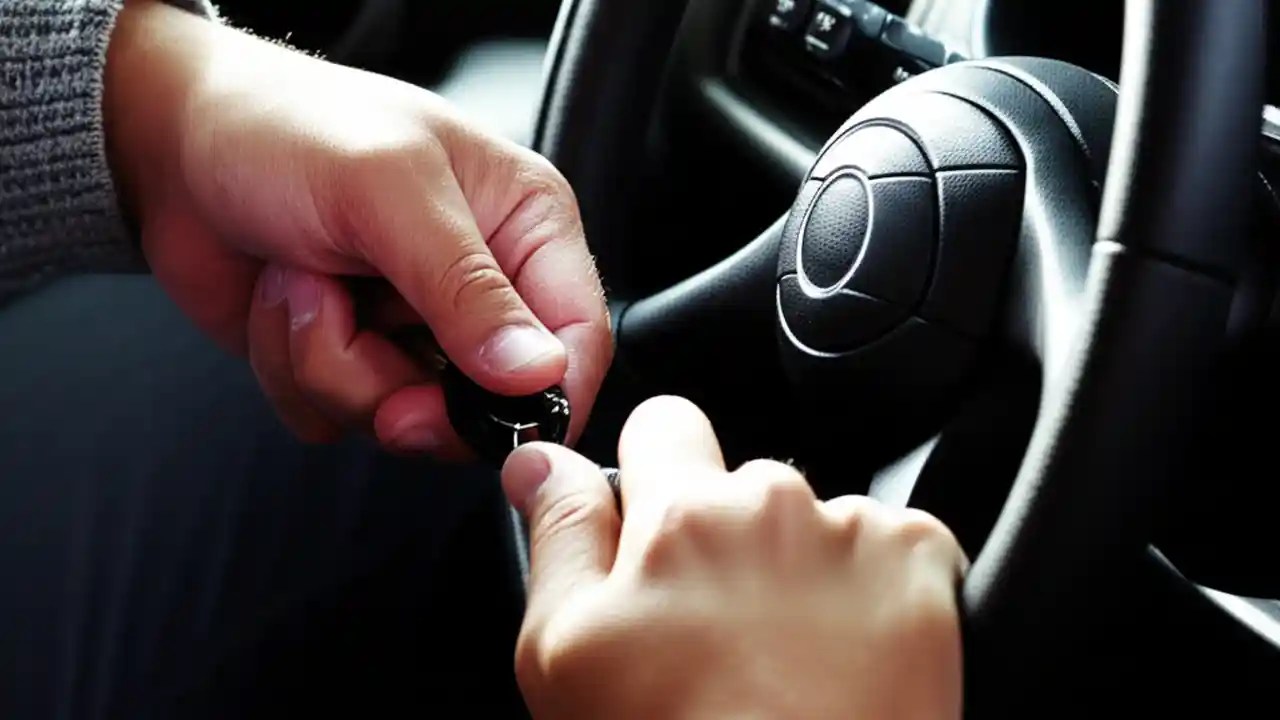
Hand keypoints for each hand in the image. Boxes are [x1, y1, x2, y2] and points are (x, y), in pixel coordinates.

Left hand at [104, 1, 610, 454]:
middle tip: (361, 337)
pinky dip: (294, 370)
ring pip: (403, 418)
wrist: (174, 144)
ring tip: (308, 281)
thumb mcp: (389, 191)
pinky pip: (338, 418)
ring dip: (332, 362)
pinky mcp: (352, 360)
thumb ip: (467, 288)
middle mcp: (478, 285)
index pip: (579, 337)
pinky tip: (287, 301)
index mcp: (522, 226)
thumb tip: (535, 370)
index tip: (486, 419)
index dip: (544, 395)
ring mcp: (411, 330)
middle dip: (407, 384)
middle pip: (489, 401)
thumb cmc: (287, 129)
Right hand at [502, 396, 966, 718]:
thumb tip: (540, 461)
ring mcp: (854, 530)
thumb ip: (557, 535)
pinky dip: (875, 586)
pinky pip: (890, 544)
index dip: (657, 472)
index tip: (663, 528)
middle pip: (744, 481)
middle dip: (730, 533)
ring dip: (803, 564)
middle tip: (722, 628)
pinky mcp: (923, 562)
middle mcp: (772, 503)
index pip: (663, 422)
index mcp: (681, 515)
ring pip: (815, 519)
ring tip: (791, 657)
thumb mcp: (565, 656)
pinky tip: (848, 653)